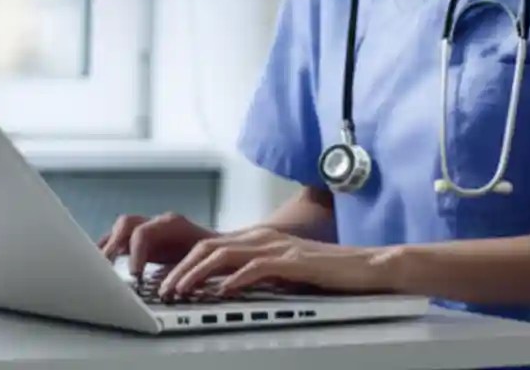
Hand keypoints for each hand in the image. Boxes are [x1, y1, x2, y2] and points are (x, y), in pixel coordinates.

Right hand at [96, 212, 220, 276]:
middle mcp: (157, 222)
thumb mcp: (203, 260)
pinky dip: (111, 251)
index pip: (143, 232)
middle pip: (125, 225)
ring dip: (108, 248)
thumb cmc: (217, 255)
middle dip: (112, 245)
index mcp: (172, 223)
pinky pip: (122, 240)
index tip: (133, 274)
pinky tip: (103, 266)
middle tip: (105, 268)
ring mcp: (150, 228)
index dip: (135, 253)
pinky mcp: (145, 240)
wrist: (225, 247)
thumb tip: (168, 289)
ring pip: (120, 231)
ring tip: (98, 267)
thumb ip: (184, 271)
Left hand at [156, 226, 394, 299]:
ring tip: (181, 291)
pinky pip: (255, 268)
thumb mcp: (280, 270)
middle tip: (163, 289)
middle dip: (180, 268)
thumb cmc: (325, 272)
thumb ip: (253, 272)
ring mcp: (275, 247)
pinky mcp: (292, 261)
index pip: (208, 246)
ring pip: (222, 255)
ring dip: (197, 274)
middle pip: (207, 247)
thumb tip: (222, 287)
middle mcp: (260, 238)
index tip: (165, 280)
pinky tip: (221, 291)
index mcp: (255, 239)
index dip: (182, 262)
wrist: (366, 266)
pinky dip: (234, 279)